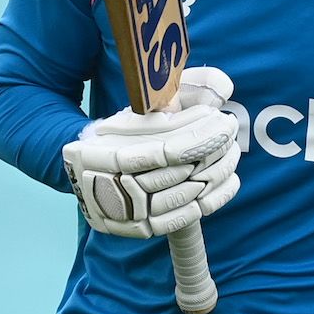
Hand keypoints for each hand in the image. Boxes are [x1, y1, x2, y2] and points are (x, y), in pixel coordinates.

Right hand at [62, 66, 239, 238]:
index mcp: (105, 154)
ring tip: (231, 150)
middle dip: (213, 150)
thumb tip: (220, 85)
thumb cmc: (115, 139)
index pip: (164, 149)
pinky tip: (230, 178)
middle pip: (177, 173)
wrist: (82, 177)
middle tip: (230, 130)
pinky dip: (213, 199)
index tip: (222, 120)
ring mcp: (128, 213)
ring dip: (217, 171)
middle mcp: (114, 188)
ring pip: (185, 196)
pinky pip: (185, 218)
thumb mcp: (134, 114)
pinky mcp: (141, 229)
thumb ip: (173, 99)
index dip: (199, 137)